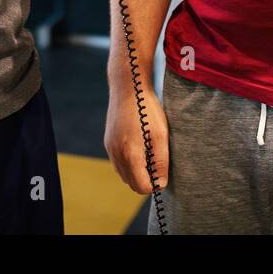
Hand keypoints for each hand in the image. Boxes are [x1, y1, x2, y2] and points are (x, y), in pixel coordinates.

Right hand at [105, 80, 168, 194]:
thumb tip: (161, 183)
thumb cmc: (147, 109)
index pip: (142, 187)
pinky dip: (129, 163)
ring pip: (124, 174)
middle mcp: (116, 154)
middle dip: (146, 179)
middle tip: (158, 164)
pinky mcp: (108, 141)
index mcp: (129, 155)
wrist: (129, 86)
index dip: (155, 184)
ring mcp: (110, 148)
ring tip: (150, 155)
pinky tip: (140, 148)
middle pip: (131, 183)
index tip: (164, 172)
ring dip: (137, 172)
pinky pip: (118, 162)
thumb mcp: (161, 135)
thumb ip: (161, 162)